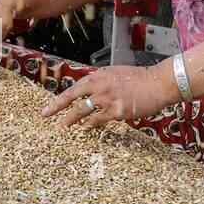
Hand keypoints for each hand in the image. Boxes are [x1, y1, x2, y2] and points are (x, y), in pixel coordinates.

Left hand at [41, 63, 179, 127]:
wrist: (159, 82)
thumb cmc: (141, 79)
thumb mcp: (117, 74)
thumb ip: (103, 81)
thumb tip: (92, 90)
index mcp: (100, 75)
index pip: (76, 87)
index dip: (63, 96)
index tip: (52, 104)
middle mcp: (100, 84)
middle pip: (72, 96)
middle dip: (56, 105)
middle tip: (44, 114)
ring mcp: (107, 98)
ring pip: (82, 109)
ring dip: (70, 119)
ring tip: (62, 126)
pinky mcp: (116, 110)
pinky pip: (98, 119)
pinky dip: (90, 124)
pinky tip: (84, 128)